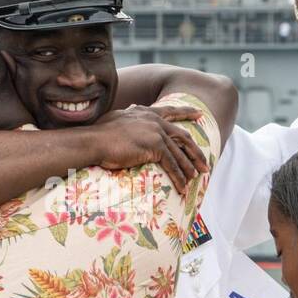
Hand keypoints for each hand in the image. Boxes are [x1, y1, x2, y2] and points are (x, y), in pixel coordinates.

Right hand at [90, 105, 207, 192]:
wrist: (92, 141)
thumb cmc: (97, 134)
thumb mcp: (115, 120)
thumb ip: (127, 118)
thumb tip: (127, 114)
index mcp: (144, 112)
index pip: (170, 111)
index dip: (186, 112)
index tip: (199, 114)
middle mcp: (153, 120)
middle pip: (182, 135)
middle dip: (195, 150)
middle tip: (205, 161)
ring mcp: (155, 132)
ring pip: (179, 153)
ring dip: (189, 167)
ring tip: (196, 178)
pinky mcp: (154, 146)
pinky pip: (172, 164)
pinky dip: (179, 177)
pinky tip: (183, 186)